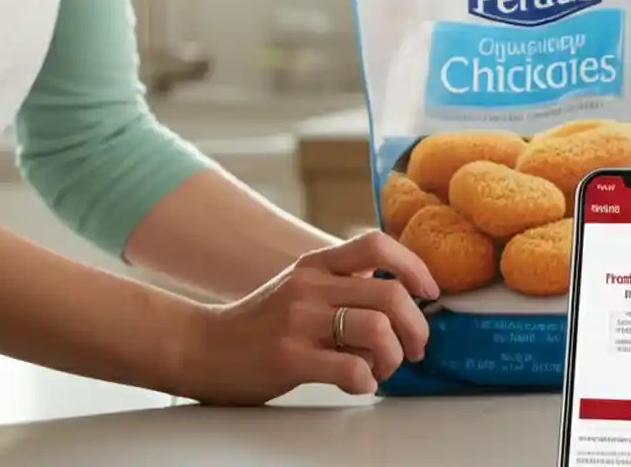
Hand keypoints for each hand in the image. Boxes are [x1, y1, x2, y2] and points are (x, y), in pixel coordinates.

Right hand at [175, 230, 439, 405]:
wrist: (202, 347)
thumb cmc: (260, 324)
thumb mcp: (301, 288)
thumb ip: (343, 286)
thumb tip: (402, 300)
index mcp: (315, 264)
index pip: (377, 246)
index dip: (414, 267)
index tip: (428, 293)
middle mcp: (309, 286)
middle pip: (390, 295)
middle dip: (417, 327)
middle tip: (415, 348)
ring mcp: (298, 321)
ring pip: (376, 330)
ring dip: (392, 357)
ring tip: (380, 369)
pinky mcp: (289, 358)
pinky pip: (351, 370)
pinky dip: (366, 381)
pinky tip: (357, 384)